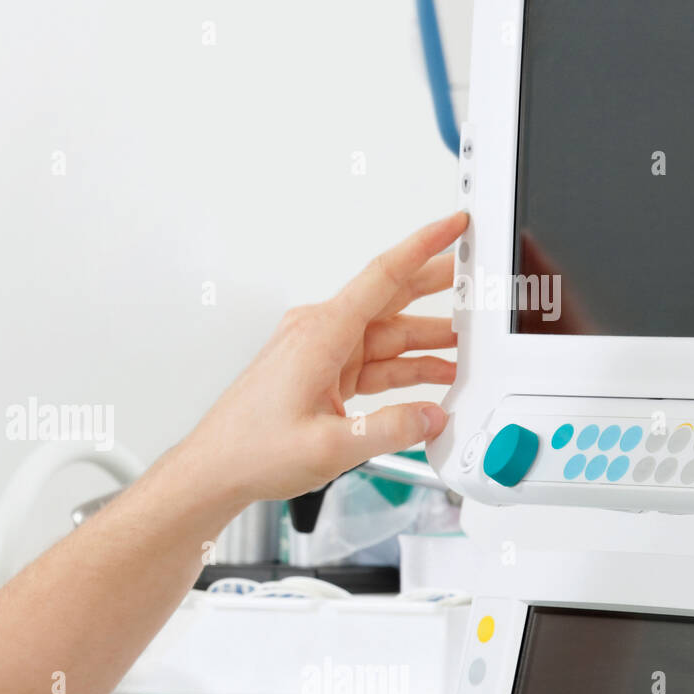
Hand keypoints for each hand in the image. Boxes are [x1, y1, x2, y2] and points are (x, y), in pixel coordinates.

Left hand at [184, 210, 464, 506]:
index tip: (453, 225)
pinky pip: (372, 361)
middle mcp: (319, 334)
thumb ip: (391, 430)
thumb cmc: (251, 449)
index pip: (383, 275)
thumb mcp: (331, 447)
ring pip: (386, 334)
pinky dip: (403, 367)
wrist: (216, 468)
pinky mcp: (320, 373)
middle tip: (478, 275)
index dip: (424, 245)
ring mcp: (319, 353)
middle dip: (438, 287)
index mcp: (321, 334)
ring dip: (426, 339)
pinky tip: (432, 376)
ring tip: (469, 342)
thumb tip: (431, 417)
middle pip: (390, 299)